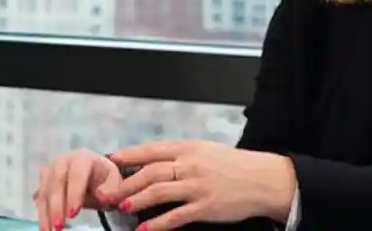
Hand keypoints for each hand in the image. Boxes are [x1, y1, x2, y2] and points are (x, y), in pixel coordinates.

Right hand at [32, 149, 123, 230]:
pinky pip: (40, 198)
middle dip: (57, 206)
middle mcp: (63, 161)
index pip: (76, 174)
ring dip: (46, 212)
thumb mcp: (114, 181)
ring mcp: (51, 170)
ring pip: (45, 190)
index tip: (73, 214)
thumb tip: (102, 196)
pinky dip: (41, 214)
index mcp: (82, 158)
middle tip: (60, 227)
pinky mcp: (44, 181)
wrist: (94, 173)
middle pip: (57, 181)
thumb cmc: (104, 178)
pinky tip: (45, 228)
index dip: (74, 193)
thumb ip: (112, 188)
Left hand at [102, 140, 295, 230]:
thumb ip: (181, 157)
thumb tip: (153, 164)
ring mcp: (198, 186)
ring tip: (122, 206)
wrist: (263, 180)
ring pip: (160, 192)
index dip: (130, 155)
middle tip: (107, 191)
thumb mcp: (206, 151)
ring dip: (138, 199)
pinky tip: (145, 229)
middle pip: (151, 172)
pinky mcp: (206, 207)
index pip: (153, 150)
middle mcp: (191, 165)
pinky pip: (177, 216)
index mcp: (189, 148)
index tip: (111, 160)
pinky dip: (158, 223)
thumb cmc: (234, 166)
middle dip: (126, 182)